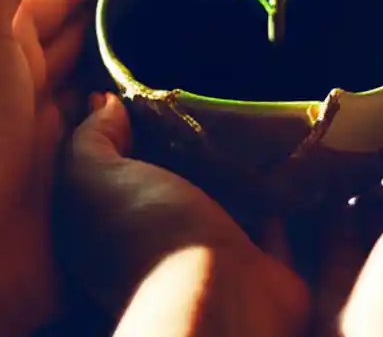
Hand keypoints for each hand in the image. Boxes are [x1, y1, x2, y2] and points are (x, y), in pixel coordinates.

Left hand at [63, 93, 307, 335]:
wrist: (216, 295)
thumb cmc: (147, 232)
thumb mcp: (92, 177)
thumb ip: (91, 139)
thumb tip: (101, 104)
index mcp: (111, 228)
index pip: (114, 173)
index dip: (125, 132)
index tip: (149, 87)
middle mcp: (159, 246)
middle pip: (173, 185)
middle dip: (187, 148)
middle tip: (210, 96)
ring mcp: (213, 259)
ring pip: (223, 204)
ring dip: (237, 172)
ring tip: (254, 119)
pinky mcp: (262, 265)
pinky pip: (274, 224)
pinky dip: (284, 198)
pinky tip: (291, 160)